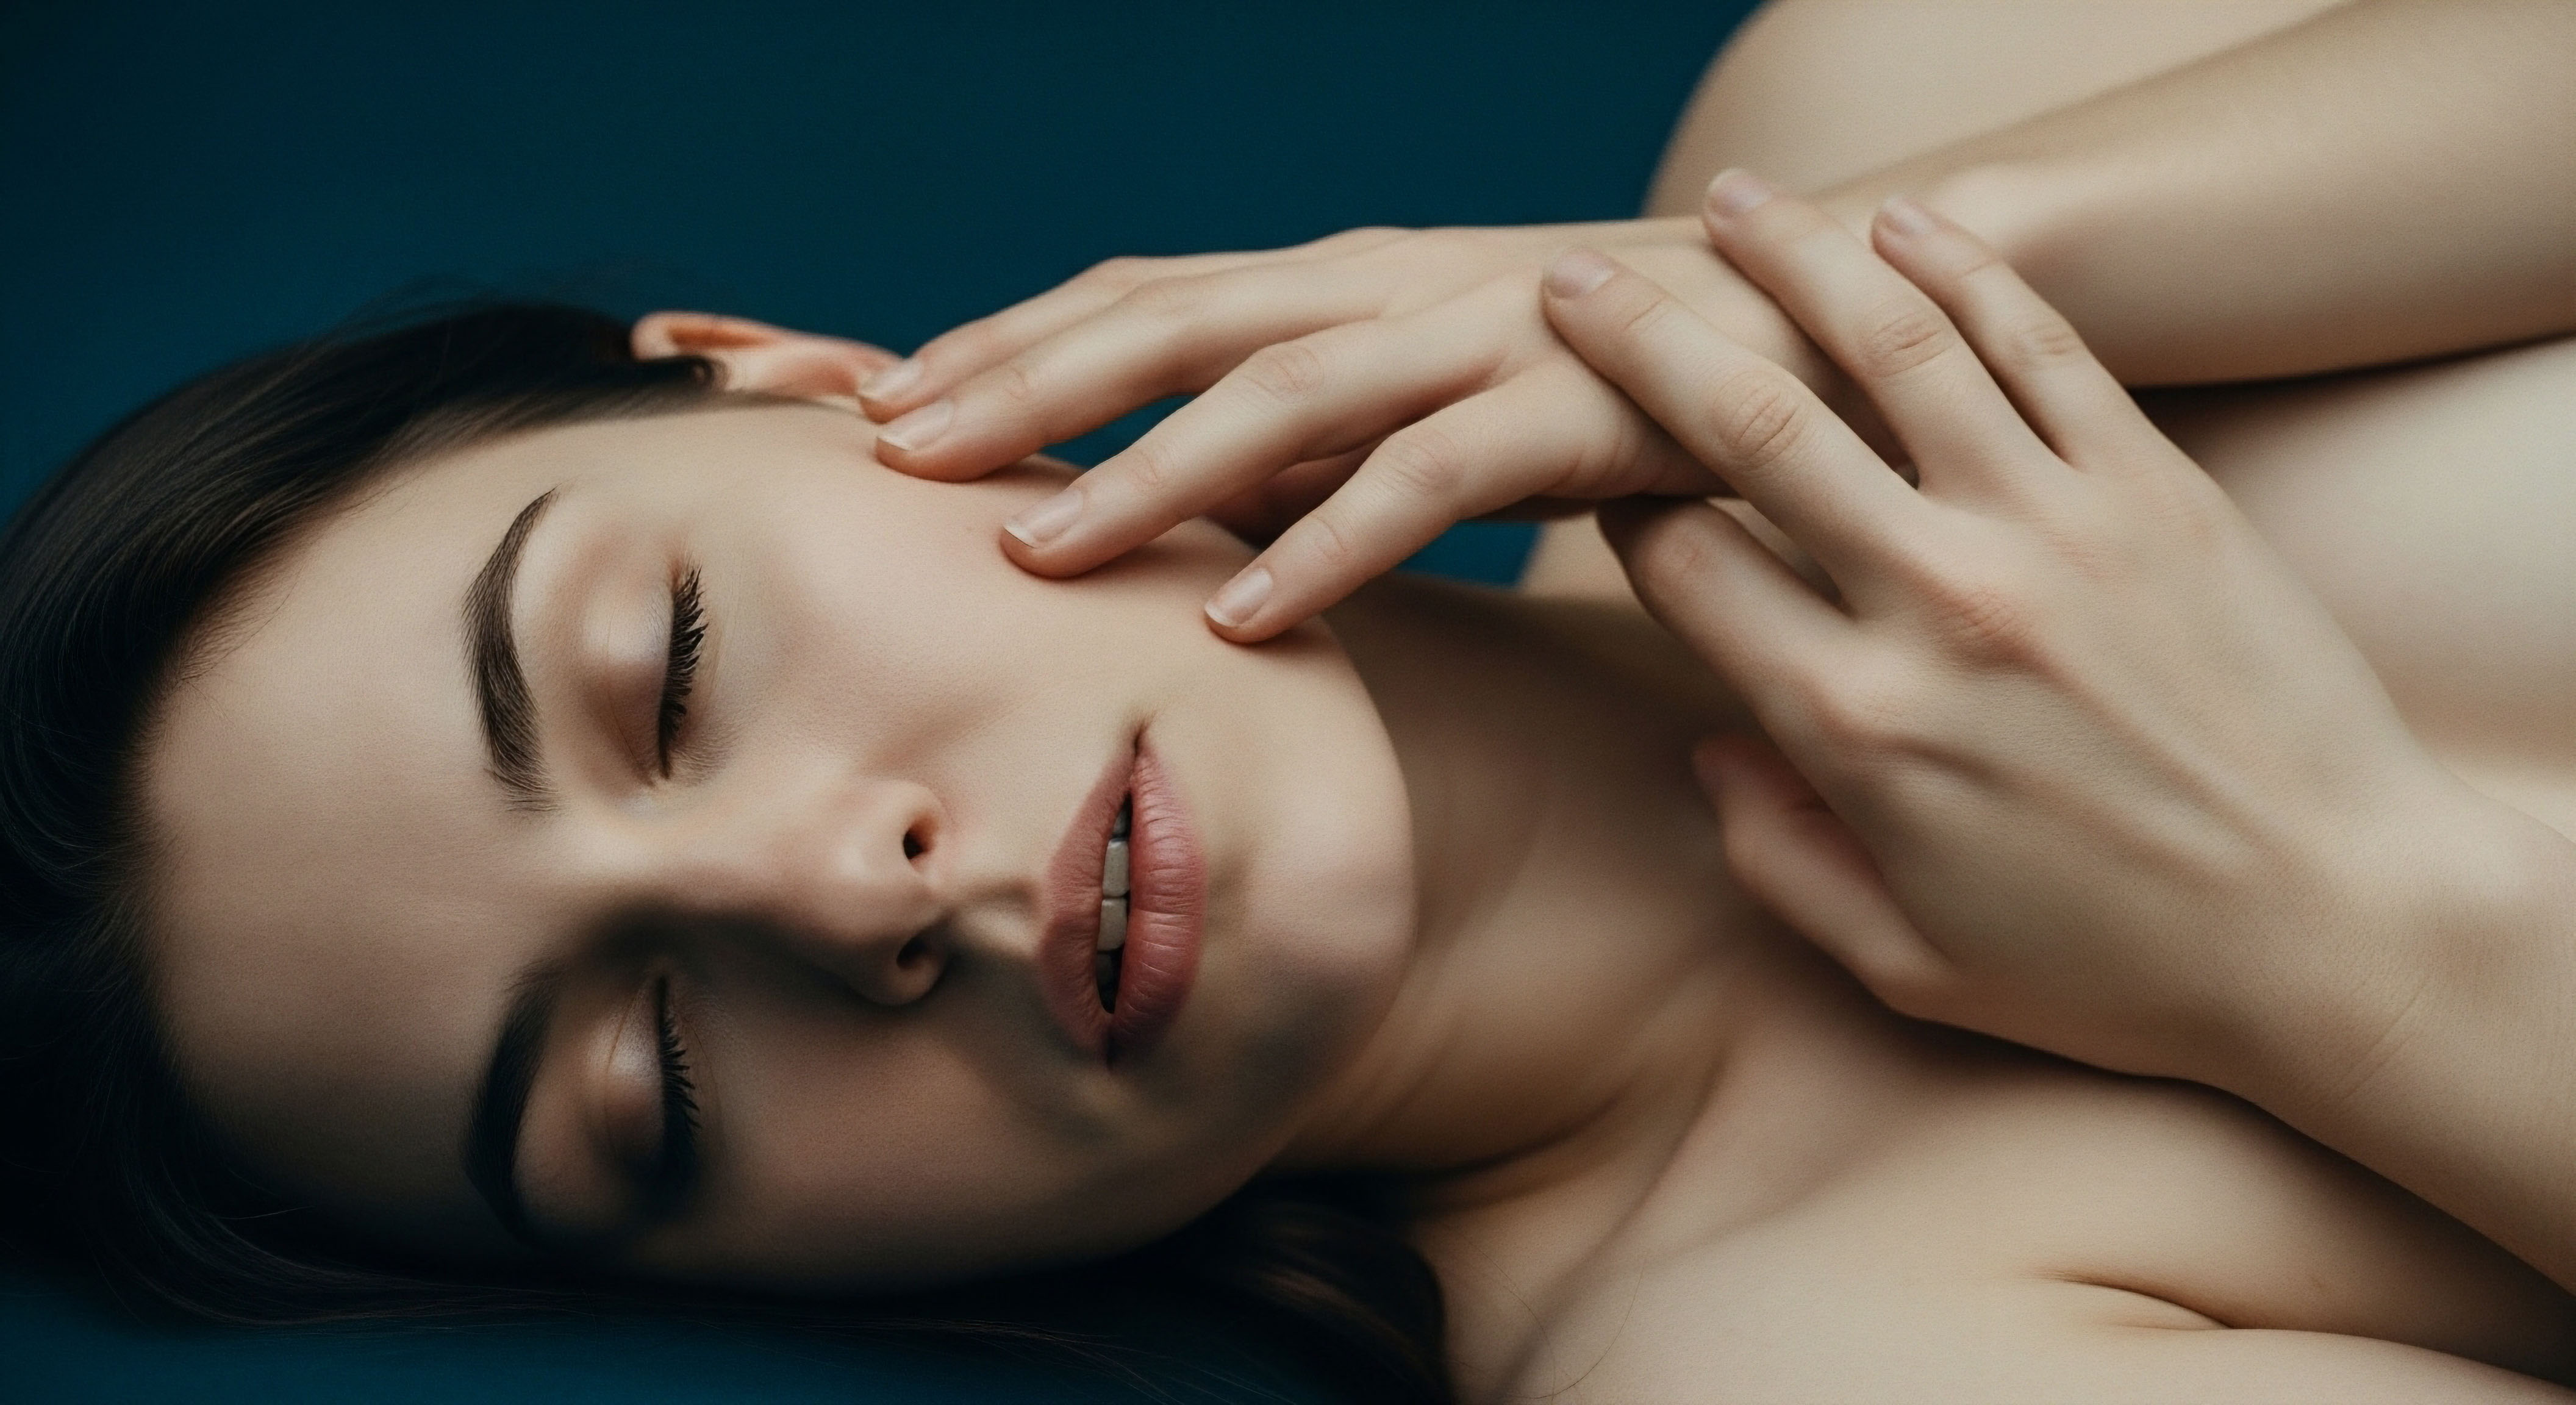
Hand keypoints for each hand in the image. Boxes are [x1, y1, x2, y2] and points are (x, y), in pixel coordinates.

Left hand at [855, 218, 1839, 639]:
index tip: (875, 402)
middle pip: (1169, 321)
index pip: (1140, 296)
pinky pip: (1429, 482)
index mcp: (1342, 284)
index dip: (1006, 341)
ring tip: (1029, 551)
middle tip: (889, 453)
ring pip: (1277, 396)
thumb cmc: (1614, 379)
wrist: (1830, 321)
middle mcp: (1385, 291)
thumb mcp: (1436, 402)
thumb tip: (1198, 518)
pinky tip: (1245, 618)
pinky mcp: (1571, 410)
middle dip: (1021, 385)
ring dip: (1145, 471)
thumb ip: (1323, 449)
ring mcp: (1475, 339)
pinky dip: (1329, 545)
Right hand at [1546, 172, 2508, 1085]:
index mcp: (1856, 725)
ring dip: (1792, 256)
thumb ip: (1778, 859)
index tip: (1599, 486)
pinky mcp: (2159, 490)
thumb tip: (1711, 756)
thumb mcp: (1909, 963)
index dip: (1614, 512)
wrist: (2352, 932)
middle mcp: (1941, 604)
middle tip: (1578, 285)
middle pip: (1747, 424)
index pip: (1680, 565)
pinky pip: (2042, 346)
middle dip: (1641, 340)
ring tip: (1730, 202)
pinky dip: (1964, 269)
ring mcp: (2054, 530)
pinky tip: (1903, 221)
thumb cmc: (2122, 972)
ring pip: (1891, 346)